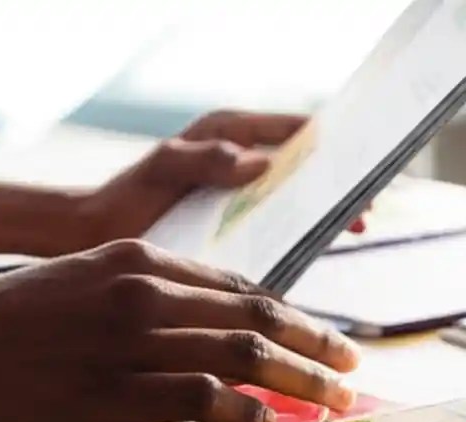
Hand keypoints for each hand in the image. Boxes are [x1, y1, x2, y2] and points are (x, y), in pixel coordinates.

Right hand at [0, 240, 360, 421]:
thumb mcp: (78, 282)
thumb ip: (139, 294)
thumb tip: (195, 328)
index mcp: (138, 258)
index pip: (238, 286)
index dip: (289, 314)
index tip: (320, 337)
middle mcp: (145, 290)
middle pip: (256, 316)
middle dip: (315, 341)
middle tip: (352, 365)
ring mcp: (132, 338)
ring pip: (243, 353)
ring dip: (300, 378)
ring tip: (334, 399)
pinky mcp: (113, 389)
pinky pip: (201, 395)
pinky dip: (244, 410)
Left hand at [73, 111, 365, 251]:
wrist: (98, 232)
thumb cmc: (127, 196)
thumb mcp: (164, 171)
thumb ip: (207, 159)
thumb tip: (263, 161)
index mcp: (230, 132)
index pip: (294, 130)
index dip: (329, 146)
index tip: (355, 166)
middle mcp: (242, 154)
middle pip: (305, 162)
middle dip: (337, 182)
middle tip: (368, 207)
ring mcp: (242, 187)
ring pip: (297, 191)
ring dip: (326, 208)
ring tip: (354, 226)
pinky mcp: (237, 217)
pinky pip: (280, 217)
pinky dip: (303, 228)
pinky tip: (320, 246)